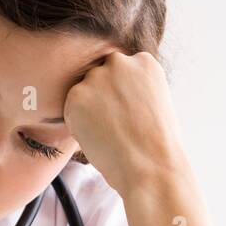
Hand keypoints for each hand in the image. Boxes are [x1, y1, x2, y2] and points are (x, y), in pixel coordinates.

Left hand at [63, 51, 185, 196]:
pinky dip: (78, 122)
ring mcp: (96, 76)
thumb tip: (110, 92)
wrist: (149, 163)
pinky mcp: (76, 95)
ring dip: (88, 108)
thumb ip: (133, 87)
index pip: (121, 70)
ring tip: (108, 131)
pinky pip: (71, 108)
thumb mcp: (153, 101)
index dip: (121, 94)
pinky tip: (97, 135)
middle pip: (99, 75)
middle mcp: (119, 62)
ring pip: (84, 91)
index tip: (127, 112)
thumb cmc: (155, 142)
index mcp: (143, 61)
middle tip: (115, 123)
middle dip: (102, 96)